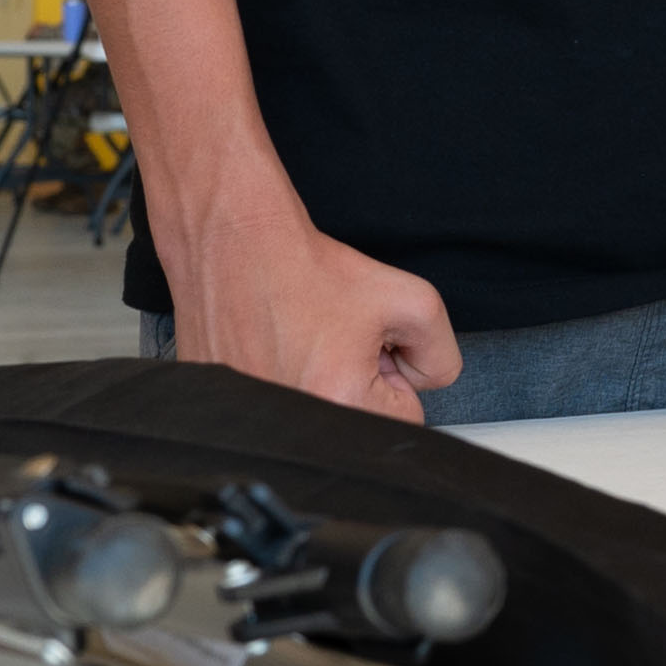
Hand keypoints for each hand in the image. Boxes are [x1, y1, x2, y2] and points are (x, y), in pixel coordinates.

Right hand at [171, 193, 461, 412]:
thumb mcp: (414, 300)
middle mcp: (292, 422)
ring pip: (318, 418)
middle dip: (358, 385)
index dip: (394, 376)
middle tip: (335, 341)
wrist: (234, 243)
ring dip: (320, 385)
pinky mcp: (225, 407)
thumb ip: (440, 355)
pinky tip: (276, 347)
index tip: (368, 345)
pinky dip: (281, 383)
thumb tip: (426, 381)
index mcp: (341, 400)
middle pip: (358, 423)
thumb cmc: (306, 269)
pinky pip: (275, 412)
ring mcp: (253, 419)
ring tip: (304, 341)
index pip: (402, 419)